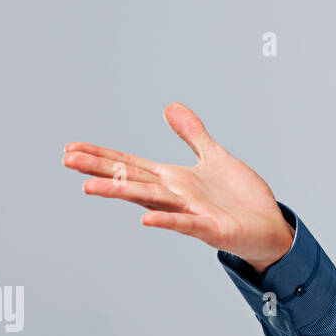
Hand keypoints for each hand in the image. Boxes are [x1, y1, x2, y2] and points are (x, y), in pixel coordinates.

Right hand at [62, 103, 294, 273]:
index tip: (70, 148)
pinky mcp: (211, 229)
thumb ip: (192, 135)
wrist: (269, 228)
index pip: (131, 164)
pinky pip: (185, 223)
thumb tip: (171, 106)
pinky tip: (144, 219)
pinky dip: (166, 220)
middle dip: (100, 169)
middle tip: (66, 160)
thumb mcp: (214, 157)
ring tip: (88, 187)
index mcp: (174, 180)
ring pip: (150, 200)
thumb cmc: (240, 199)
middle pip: (132, 179)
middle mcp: (176, 196)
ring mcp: (190, 213)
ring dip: (120, 192)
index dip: (102, 156)